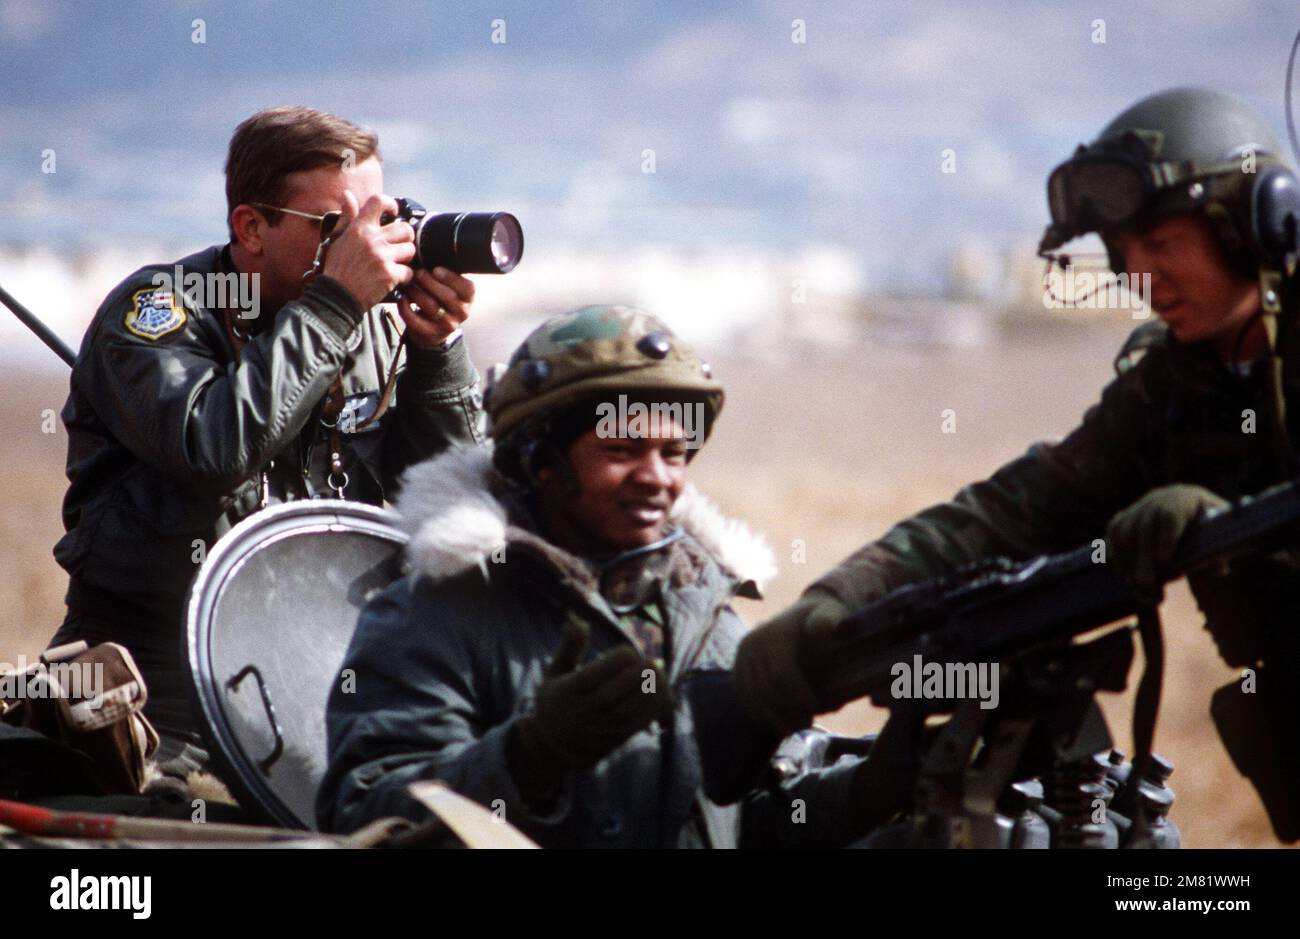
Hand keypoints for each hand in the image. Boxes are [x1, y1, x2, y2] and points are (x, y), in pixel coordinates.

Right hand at [321, 191, 414, 309]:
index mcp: (359, 228)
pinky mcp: (390, 274)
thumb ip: (347, 217)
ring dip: (406, 258)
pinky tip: (394, 279)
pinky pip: (409, 272)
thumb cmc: (337, 268)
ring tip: (394, 264)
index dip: (391, 204)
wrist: (336, 296)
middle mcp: (372, 239)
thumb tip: (348, 195)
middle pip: (405, 229)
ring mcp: (382, 257)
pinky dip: (405, 278)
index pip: (379, 201)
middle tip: (398, 246)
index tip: (394, 213)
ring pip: (410, 250)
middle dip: (405, 238)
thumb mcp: (337, 239)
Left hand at [397, 267, 473, 346]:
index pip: (466, 288)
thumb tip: (427, 252)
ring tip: (408, 285)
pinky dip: (406, 309)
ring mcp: (448, 325)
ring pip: (431, 307)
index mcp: (468, 298)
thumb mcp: (448, 286)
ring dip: (416, 293)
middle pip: (447, 296)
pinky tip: (402, 300)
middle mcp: (462, 312)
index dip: (451, 278)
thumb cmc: (440, 298)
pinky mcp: (432, 333)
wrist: (434, 327)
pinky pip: (417, 321)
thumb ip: (444, 273)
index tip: (435, 269)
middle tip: (417, 273)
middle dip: (429, 282)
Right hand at [509, 620, 668, 799]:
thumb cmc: (557, 699)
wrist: (555, 745)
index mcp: (570, 690)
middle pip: (615, 692)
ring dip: (652, 689)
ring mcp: (602, 727)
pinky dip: (655, 706)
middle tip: (652, 661)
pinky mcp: (616, 737)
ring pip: (631, 709)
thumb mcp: (555, 672)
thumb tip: (578, 619)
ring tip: (659, 672)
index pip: (598, 672)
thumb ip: (570, 646)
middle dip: (639, 673)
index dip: (620, 658)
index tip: (626, 652)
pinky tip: (662, 690)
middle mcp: (585, 710)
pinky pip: (639, 722)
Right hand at [733, 590, 848, 735]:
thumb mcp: (830, 614)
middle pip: (765, 688)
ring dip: (772, 716)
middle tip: (806, 725)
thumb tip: (827, 630)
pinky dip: (758, 709)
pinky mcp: (738, 664)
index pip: (781, 674)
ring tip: (792, 727)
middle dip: (786, 711)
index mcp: (774, 635)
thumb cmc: (821, 619)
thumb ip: (830, 622)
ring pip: (752, 694)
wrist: (798, 614)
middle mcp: (753, 644)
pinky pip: (744, 693)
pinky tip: (775, 718)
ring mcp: (743, 655)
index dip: (797, 697)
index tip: (815, 711)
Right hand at [1105, 483, 1228, 603]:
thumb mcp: (1220, 533)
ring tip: (1134, 582)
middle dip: (1143, 557)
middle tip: (1145, 583)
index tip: (1164, 562)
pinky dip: (1114, 552)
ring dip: (1125, 558)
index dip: (1165, 539)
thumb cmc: (1208, 524)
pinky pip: (1113, 532)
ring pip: (1124, 530)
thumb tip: (1219, 569)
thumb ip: (1219, 551)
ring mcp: (1140, 506)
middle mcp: (1159, 499)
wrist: (1189, 501)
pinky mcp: (1124, 515)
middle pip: (1145, 527)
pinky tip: (1122, 572)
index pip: (1170, 516)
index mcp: (1186, 499)